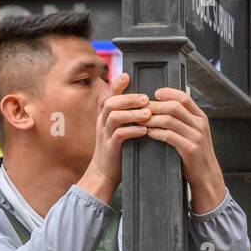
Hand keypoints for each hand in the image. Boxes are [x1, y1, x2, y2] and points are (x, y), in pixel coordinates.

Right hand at [79, 73, 150, 199]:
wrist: (104, 174)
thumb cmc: (117, 151)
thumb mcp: (119, 130)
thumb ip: (127, 117)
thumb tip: (146, 104)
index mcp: (105, 116)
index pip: (109, 96)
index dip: (117, 85)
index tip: (127, 76)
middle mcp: (103, 123)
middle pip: (111, 102)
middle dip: (129, 98)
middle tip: (146, 98)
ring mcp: (105, 135)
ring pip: (114, 116)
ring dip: (132, 113)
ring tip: (147, 114)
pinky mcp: (110, 148)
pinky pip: (119, 135)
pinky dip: (132, 131)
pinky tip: (143, 130)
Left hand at [144, 87, 226, 212]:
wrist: (206, 175)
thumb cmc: (195, 153)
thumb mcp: (193, 133)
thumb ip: (183, 120)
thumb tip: (163, 107)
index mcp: (200, 117)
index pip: (184, 97)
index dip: (168, 93)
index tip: (154, 93)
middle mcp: (200, 124)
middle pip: (174, 107)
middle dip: (155, 106)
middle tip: (140, 109)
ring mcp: (196, 136)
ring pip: (170, 120)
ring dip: (152, 119)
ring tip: (139, 120)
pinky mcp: (190, 149)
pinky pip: (169, 136)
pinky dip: (156, 133)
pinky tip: (147, 133)